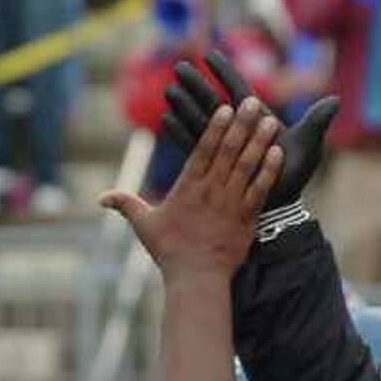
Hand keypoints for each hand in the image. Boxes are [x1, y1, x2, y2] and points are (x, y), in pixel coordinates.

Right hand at [101, 96, 282, 279]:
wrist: (196, 279)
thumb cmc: (170, 253)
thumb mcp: (144, 225)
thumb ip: (126, 205)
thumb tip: (101, 198)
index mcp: (187, 188)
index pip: (202, 150)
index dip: (214, 128)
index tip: (225, 108)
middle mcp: (210, 190)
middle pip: (228, 151)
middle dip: (242, 124)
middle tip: (253, 101)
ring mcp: (230, 203)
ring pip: (247, 166)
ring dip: (259, 141)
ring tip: (271, 120)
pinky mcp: (247, 218)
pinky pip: (260, 189)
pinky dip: (270, 171)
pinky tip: (279, 152)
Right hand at [160, 50, 337, 210]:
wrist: (280, 208)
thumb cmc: (293, 176)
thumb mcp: (307, 149)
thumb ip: (315, 123)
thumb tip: (335, 100)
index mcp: (256, 121)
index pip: (238, 89)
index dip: (224, 72)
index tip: (209, 55)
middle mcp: (237, 131)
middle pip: (213, 102)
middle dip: (196, 85)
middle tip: (179, 67)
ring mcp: (224, 148)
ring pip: (200, 122)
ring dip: (184, 106)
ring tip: (169, 90)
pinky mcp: (214, 166)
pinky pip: (194, 147)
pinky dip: (181, 135)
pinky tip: (166, 121)